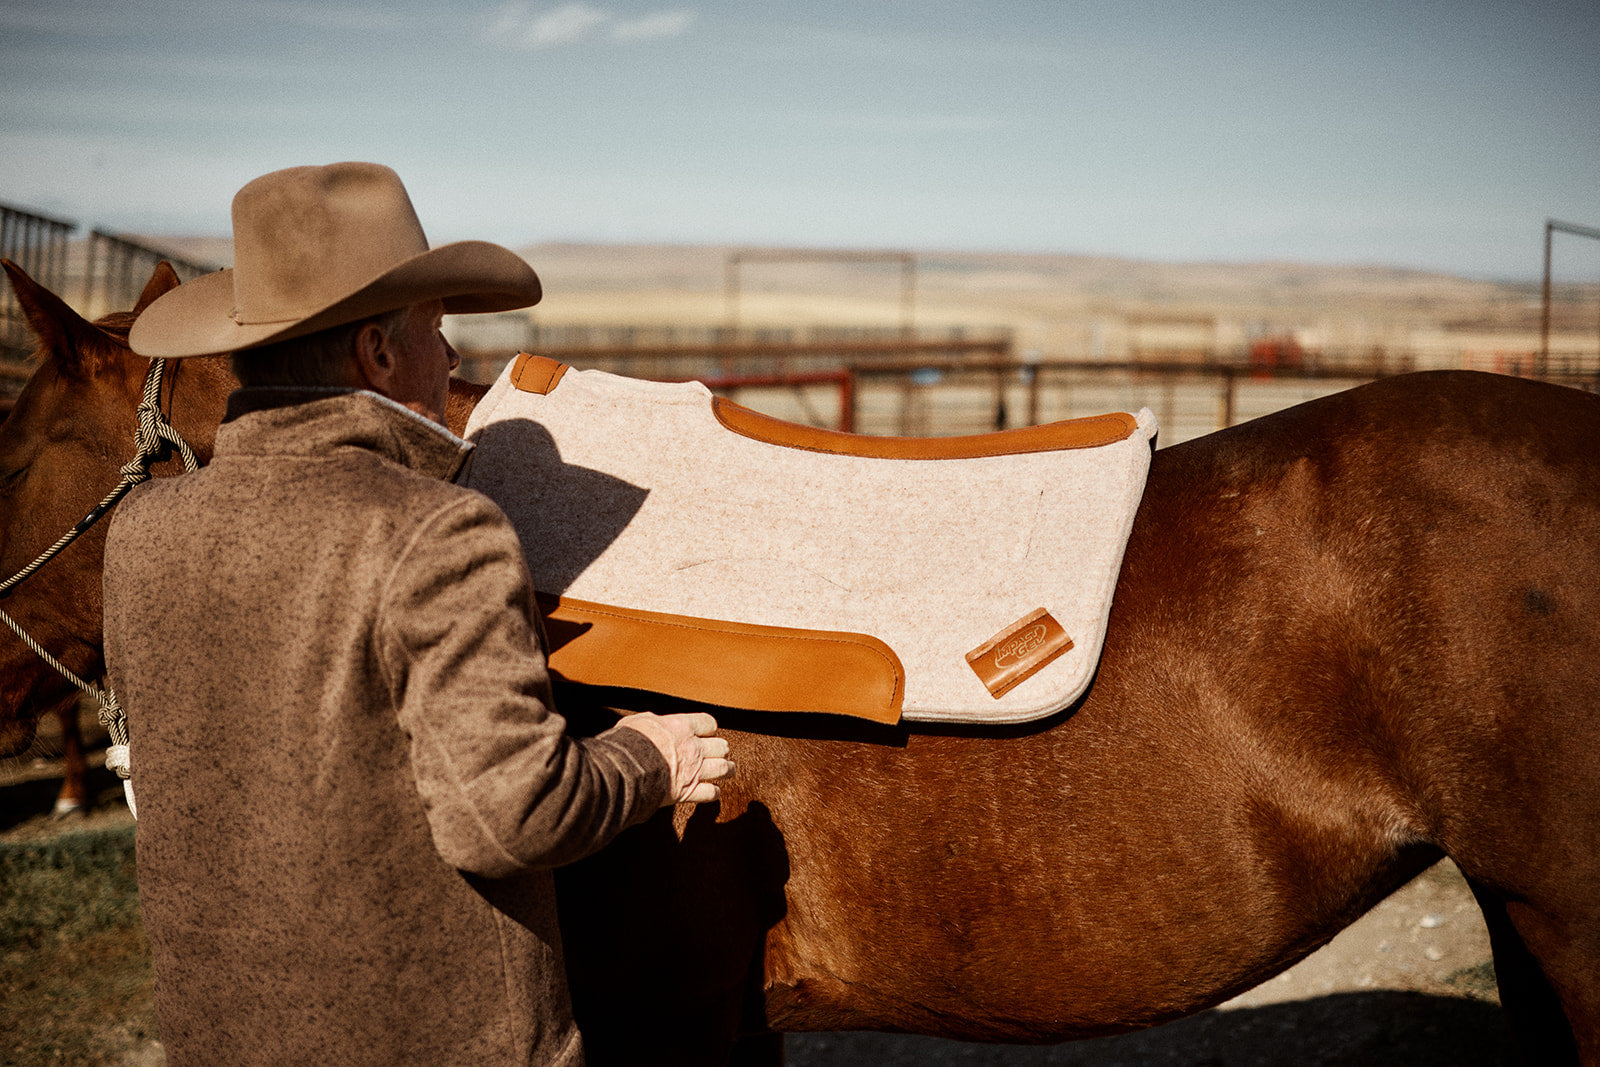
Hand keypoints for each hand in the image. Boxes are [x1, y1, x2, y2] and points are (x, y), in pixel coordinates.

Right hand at [616, 711, 733, 805]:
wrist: (625, 770)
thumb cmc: (627, 744)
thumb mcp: (638, 722)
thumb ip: (651, 721)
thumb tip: (652, 721)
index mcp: (682, 727)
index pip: (708, 723)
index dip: (708, 728)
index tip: (705, 732)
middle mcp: (693, 748)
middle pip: (721, 746)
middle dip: (721, 748)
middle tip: (719, 751)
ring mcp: (693, 771)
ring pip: (723, 768)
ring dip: (727, 769)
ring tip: (728, 769)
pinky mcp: (688, 792)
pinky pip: (711, 793)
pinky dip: (715, 793)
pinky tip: (714, 791)